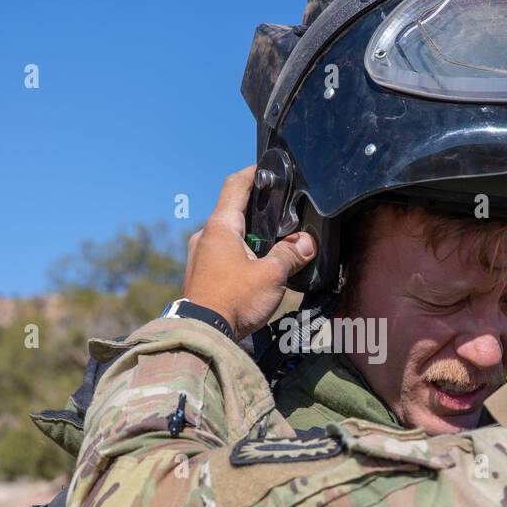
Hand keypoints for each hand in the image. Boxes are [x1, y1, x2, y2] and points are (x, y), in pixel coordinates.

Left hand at [183, 167, 315, 337]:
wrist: (202, 336)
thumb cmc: (233, 301)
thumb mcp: (272, 275)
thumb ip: (291, 254)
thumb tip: (307, 243)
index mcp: (220, 226)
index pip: (236, 185)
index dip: (253, 174)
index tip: (267, 170)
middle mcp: (205, 236)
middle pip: (233, 212)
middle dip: (258, 214)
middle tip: (281, 219)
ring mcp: (199, 256)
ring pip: (229, 236)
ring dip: (250, 240)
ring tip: (273, 251)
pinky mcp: (199, 276)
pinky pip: (222, 256)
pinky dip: (240, 256)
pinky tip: (256, 272)